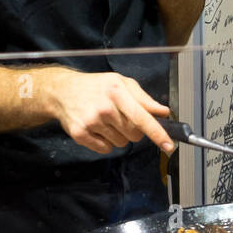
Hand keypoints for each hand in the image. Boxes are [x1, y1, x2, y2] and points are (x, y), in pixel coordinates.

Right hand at [49, 68, 174, 154]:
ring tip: (106, 121)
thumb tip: (163, 112)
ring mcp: (91, 122)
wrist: (63, 91)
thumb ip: (143, 98)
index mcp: (117, 91)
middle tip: (121, 117)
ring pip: (121, 143)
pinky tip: (97, 128)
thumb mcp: (121, 82)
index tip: (168, 145)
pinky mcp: (80, 134)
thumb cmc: (96, 86)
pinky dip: (105, 142)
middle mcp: (104, 107)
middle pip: (134, 134)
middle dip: (133, 130)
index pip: (142, 117)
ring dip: (118, 135)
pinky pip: (105, 149)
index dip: (158, 133)